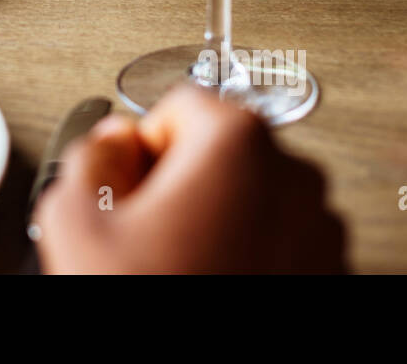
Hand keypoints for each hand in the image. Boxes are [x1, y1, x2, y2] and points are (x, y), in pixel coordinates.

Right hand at [33, 87, 345, 273]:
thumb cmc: (150, 303)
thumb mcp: (75, 220)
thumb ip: (89, 153)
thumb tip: (110, 142)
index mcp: (238, 142)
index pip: (178, 104)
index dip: (140, 147)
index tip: (130, 189)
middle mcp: (295, 177)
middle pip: (218, 150)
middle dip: (178, 184)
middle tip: (146, 237)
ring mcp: (321, 231)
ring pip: (249, 199)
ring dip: (213, 222)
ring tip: (177, 271)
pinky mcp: (331, 276)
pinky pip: (278, 243)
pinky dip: (246, 257)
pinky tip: (210, 286)